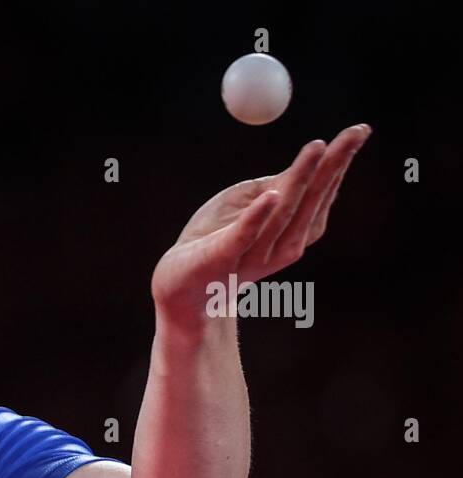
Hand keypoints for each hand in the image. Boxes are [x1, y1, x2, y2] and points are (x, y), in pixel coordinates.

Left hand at [151, 124, 371, 322]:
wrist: (180, 285)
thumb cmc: (214, 238)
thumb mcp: (247, 203)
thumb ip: (276, 185)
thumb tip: (309, 159)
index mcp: (294, 232)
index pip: (322, 194)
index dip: (340, 162)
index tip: (360, 130)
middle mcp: (283, 246)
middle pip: (312, 200)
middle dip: (334, 165)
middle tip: (354, 133)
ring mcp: (256, 255)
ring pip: (284, 213)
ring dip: (301, 179)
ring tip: (317, 148)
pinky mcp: (223, 259)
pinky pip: (243, 236)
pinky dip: (257, 217)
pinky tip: (270, 196)